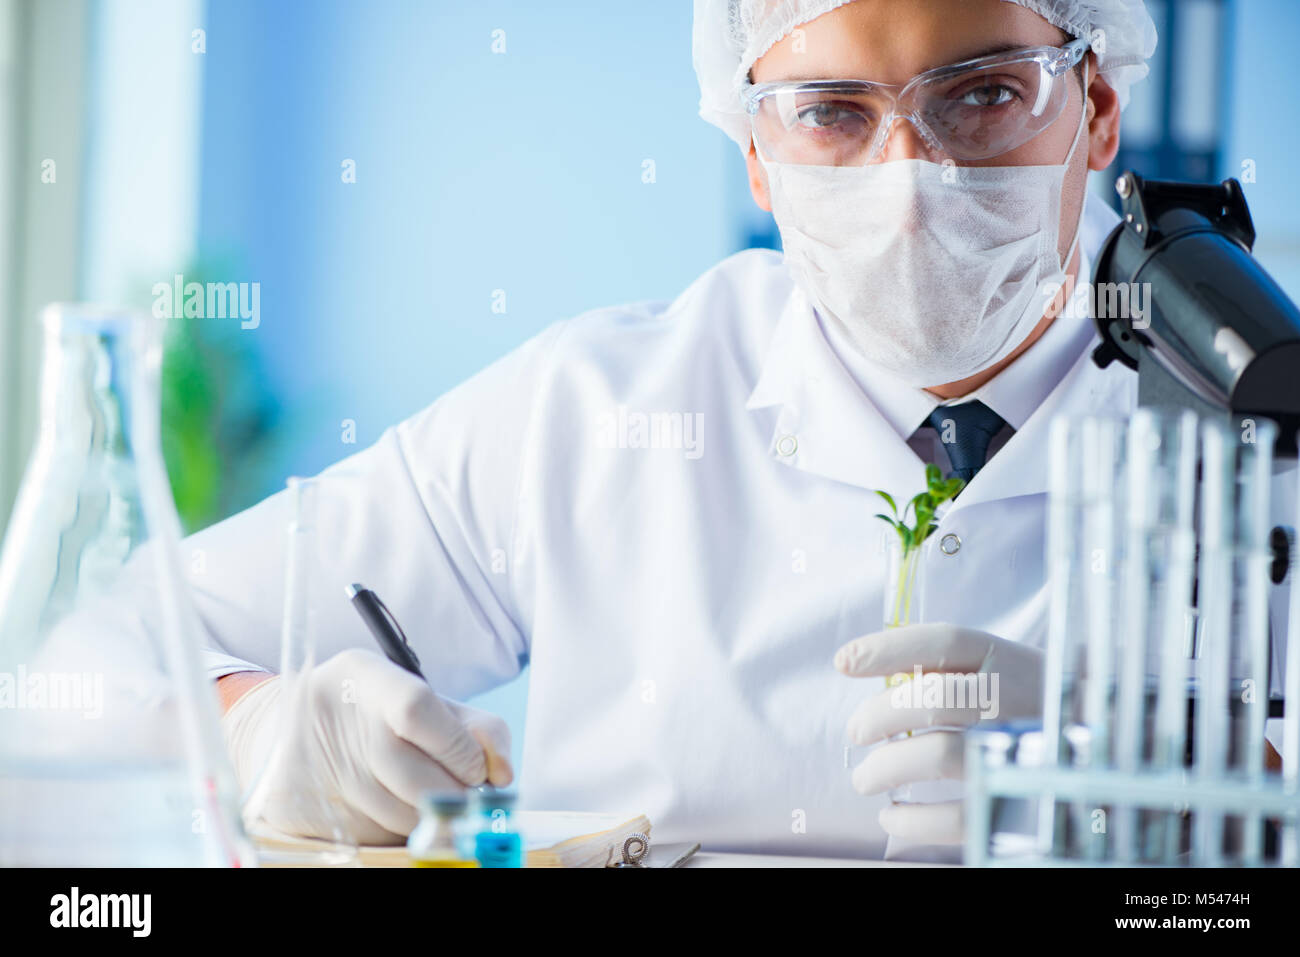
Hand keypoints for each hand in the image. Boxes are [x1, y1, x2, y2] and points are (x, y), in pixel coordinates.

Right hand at [222, 648, 511, 844]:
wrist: (289, 727)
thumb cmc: (378, 712)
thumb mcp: (425, 698)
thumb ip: (476, 729)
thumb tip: (501, 773)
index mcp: (363, 675)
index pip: (417, 710)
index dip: (459, 749)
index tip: (479, 769)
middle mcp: (328, 717)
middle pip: (413, 779)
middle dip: (454, 795)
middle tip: (464, 794)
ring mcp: (307, 765)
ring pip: (398, 818)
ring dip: (428, 817)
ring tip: (423, 793)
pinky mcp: (295, 809)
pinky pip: (372, 837)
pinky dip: (394, 828)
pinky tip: (386, 804)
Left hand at [833, 623, 1042, 844]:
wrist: (1116, 754)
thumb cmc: (1033, 708)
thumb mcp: (1004, 674)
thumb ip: (951, 671)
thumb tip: (874, 676)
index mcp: (1012, 661)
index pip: (945, 642)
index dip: (887, 649)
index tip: (843, 662)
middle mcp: (1021, 702)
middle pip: (936, 698)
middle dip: (880, 714)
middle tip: (856, 731)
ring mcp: (1024, 754)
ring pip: (940, 755)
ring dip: (886, 767)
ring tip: (864, 778)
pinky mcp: (1023, 808)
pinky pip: (957, 817)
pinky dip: (912, 821)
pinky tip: (892, 815)